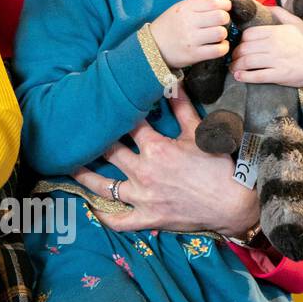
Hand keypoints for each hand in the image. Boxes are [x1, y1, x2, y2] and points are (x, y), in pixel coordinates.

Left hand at [71, 86, 260, 234]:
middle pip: (108, 151)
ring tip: (70, 166)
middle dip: (95, 141)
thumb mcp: (199, 133)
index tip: (104, 105)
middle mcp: (143, 172)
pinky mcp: (146, 218)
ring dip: (84, 175)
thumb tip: (173, 81)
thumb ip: (182, 107)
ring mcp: (142, 197)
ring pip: (103, 186)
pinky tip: (91, 208)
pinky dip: (103, 216)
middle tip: (80, 133)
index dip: (116, 113)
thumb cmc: (217, 167)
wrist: (232, 203)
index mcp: (156, 148)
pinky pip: (118, 220)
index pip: (128, 125)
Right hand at [148, 0, 231, 68]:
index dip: (225, 5)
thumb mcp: (180, 9)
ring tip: (218, 36)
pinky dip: (223, 47)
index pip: (214, 2)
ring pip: (220, 33)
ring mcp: (190, 39)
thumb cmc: (168, 26)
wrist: (151, 47)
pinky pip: (218, 50)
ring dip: (223, 34)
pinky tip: (219, 46)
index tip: (224, 9)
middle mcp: (188, 22)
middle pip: (220, 17)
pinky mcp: (193, 55)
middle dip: (225, 19)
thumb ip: (201, 2)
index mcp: (186, 7)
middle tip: (221, 23)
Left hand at [229, 7, 302, 102]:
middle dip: (235, 54)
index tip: (239, 45)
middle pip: (244, 48)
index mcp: (276, 31)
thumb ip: (280, 13)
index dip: (240, 40)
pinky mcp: (279, 75)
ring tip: (233, 68)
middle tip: (232, 58)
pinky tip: (239, 76)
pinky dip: (244, 76)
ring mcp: (276, 61)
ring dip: (236, 66)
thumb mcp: (296, 22)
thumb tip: (265, 5)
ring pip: (247, 62)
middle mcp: (274, 45)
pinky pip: (257, 76)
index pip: (248, 34)